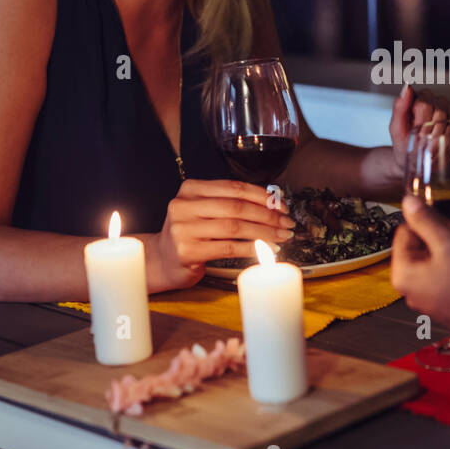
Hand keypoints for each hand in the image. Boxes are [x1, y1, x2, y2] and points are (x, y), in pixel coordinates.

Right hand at [152, 179, 294, 290]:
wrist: (162, 260)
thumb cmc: (191, 234)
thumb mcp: (204, 211)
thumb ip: (229, 203)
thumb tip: (272, 203)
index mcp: (190, 189)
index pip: (233, 187)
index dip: (262, 195)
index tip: (282, 205)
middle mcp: (183, 205)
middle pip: (236, 207)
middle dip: (267, 215)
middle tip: (287, 223)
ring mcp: (183, 229)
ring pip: (235, 227)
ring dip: (264, 232)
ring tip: (282, 237)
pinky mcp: (188, 251)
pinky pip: (228, 247)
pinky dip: (251, 248)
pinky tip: (265, 249)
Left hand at [388, 84, 449, 178]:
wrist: (417, 160)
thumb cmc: (405, 144)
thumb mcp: (397, 129)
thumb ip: (400, 108)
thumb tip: (407, 89)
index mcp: (415, 98)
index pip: (424, 104)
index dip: (424, 122)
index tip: (420, 134)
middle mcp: (432, 98)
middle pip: (440, 112)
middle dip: (433, 132)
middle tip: (426, 142)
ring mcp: (446, 105)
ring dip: (442, 137)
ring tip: (433, 145)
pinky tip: (444, 142)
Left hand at [390, 195, 449, 340]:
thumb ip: (425, 220)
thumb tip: (407, 202)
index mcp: (403, 275)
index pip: (404, 231)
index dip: (428, 223)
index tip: (449, 227)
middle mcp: (410, 291)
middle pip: (417, 246)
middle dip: (439, 238)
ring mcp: (428, 299)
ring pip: (433, 260)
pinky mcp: (445, 304)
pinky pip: (444, 275)